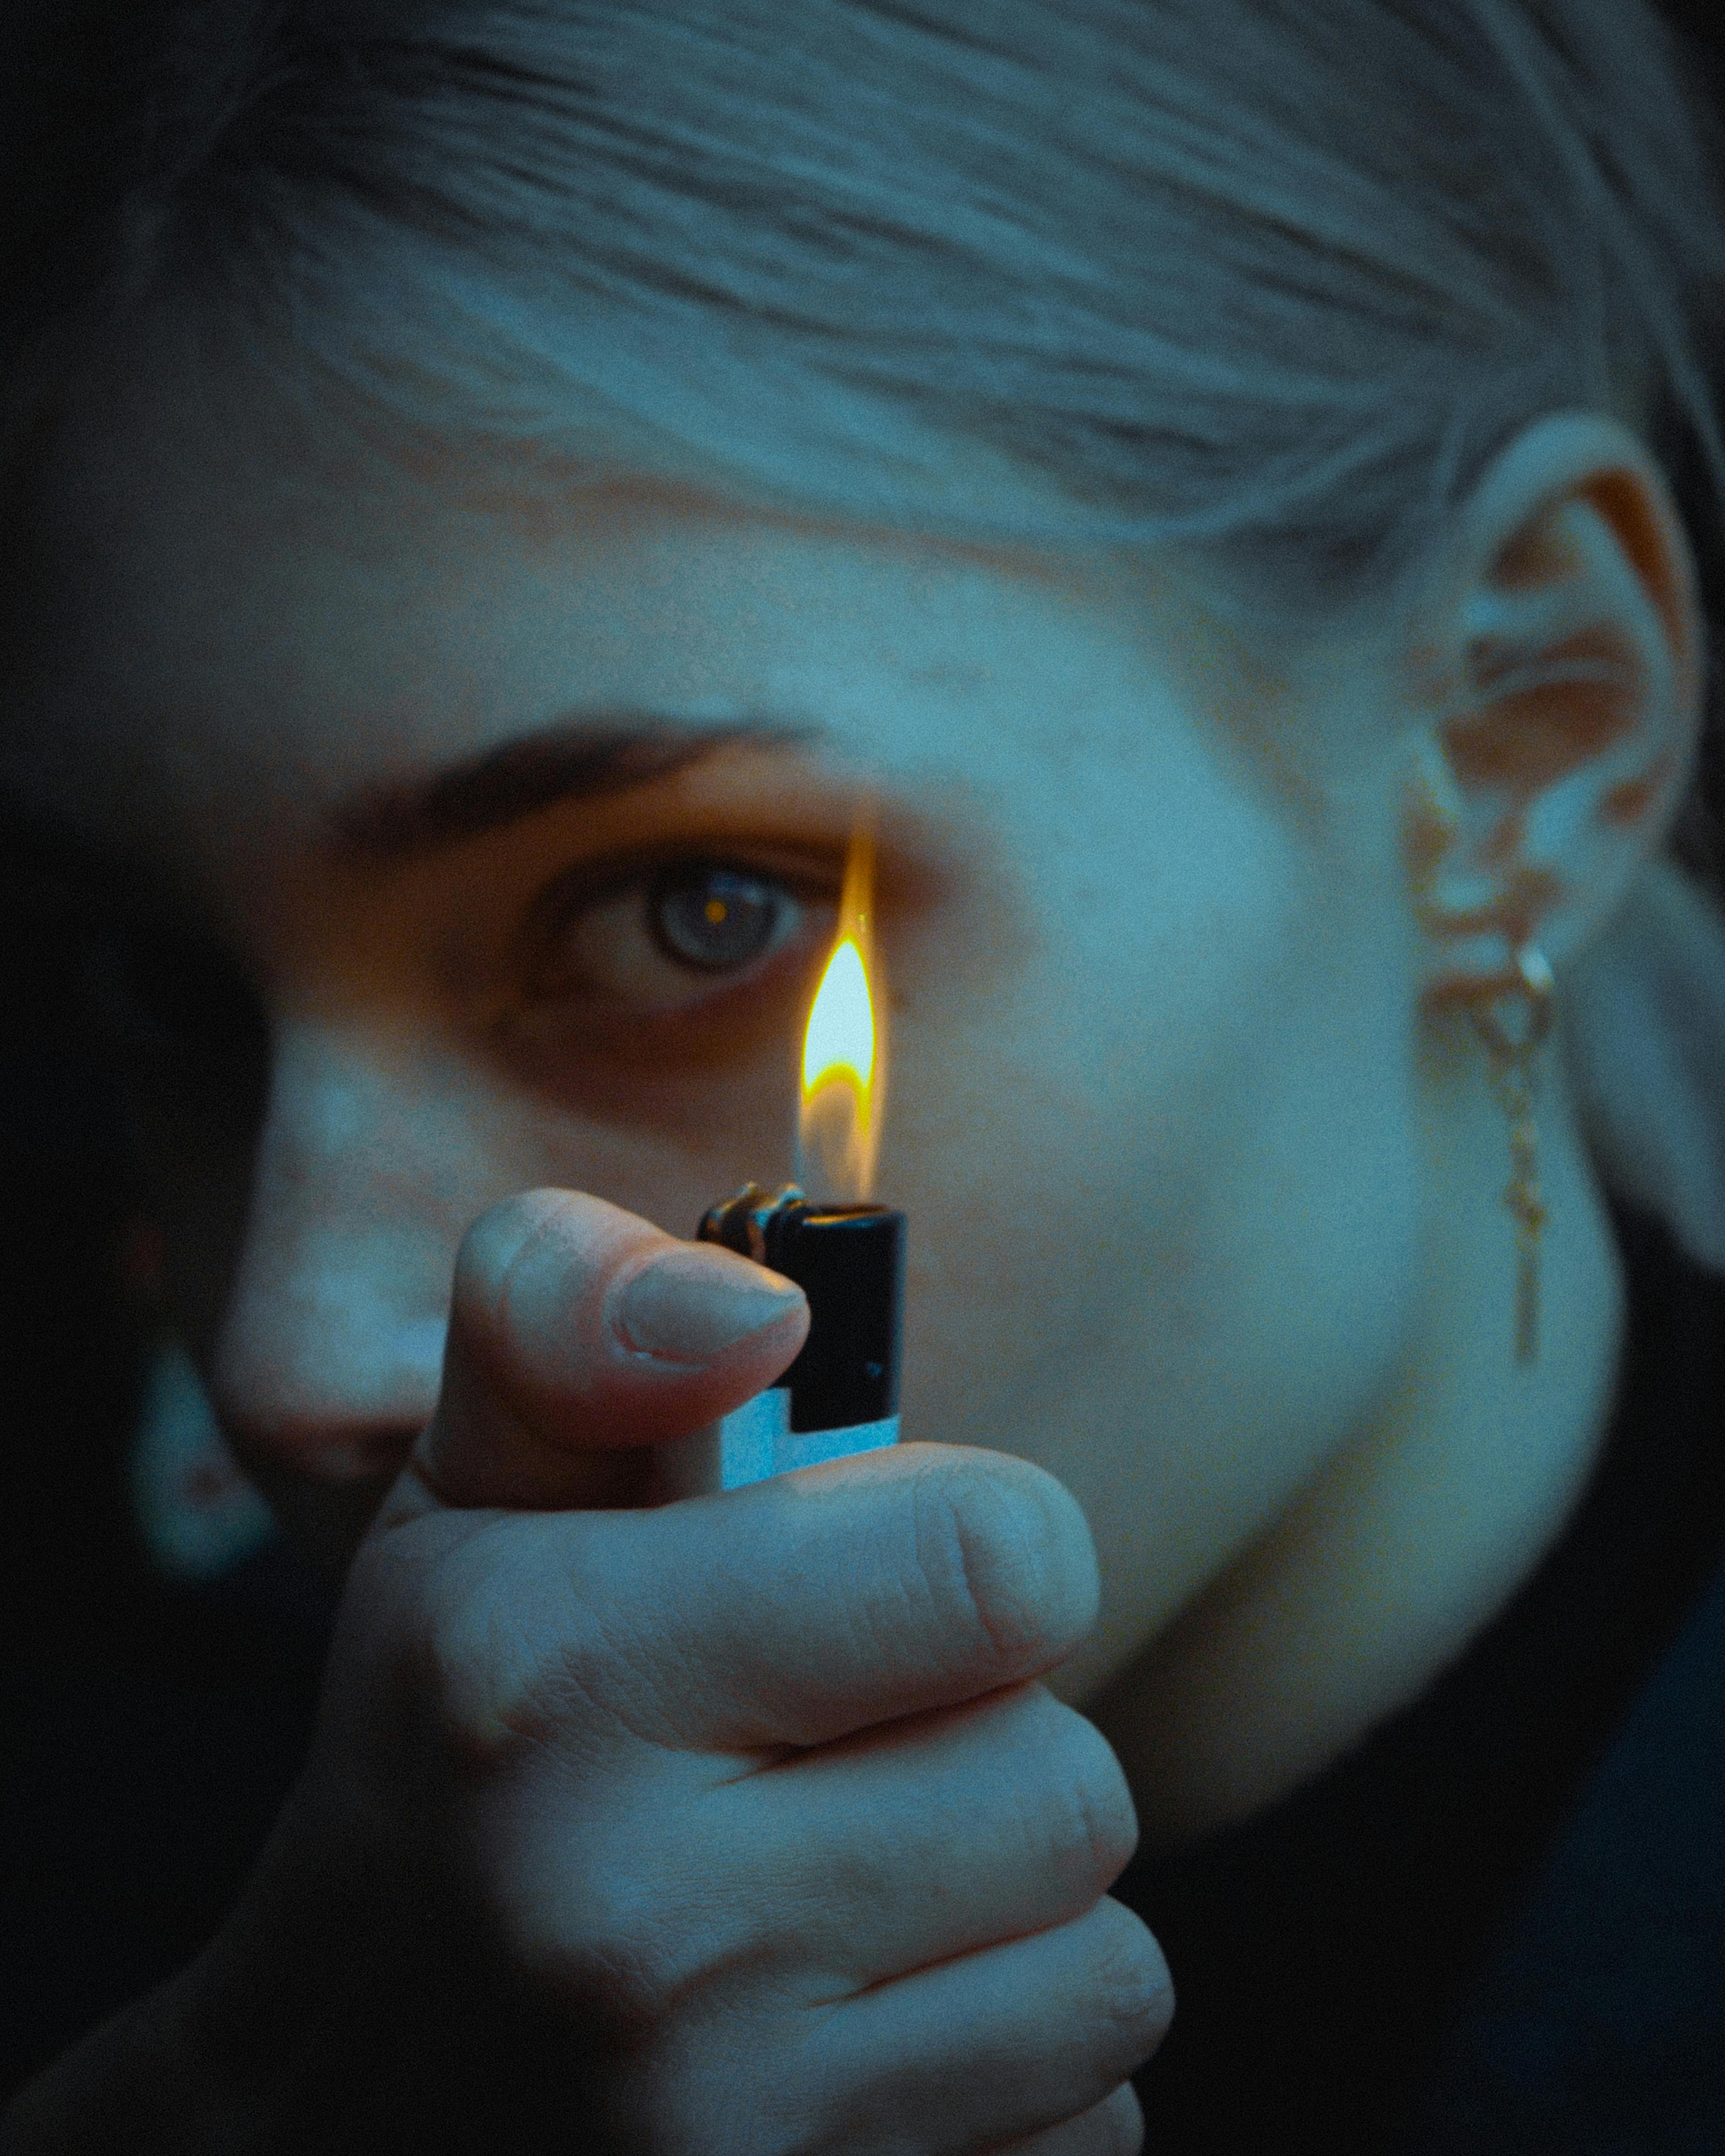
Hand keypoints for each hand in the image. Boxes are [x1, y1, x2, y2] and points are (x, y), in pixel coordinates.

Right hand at [11, 1191, 1171, 2153]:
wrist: (344, 2116)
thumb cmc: (453, 1758)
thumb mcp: (473, 1504)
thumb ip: (575, 1321)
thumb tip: (755, 1313)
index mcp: (548, 1680)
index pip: (1002, 1569)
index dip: (984, 1555)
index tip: (889, 1587)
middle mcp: (627, 1923)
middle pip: (1073, 1784)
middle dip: (983, 1756)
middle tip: (838, 1770)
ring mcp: (723, 2135)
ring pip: (1105, 1973)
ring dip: (1007, 1927)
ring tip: (846, 1913)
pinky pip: (1092, 2129)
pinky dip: (1005, 2083)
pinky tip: (854, 2049)